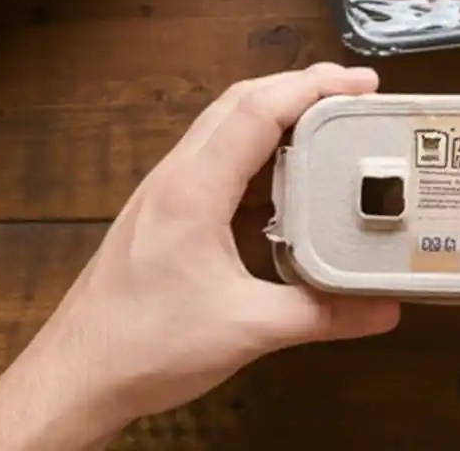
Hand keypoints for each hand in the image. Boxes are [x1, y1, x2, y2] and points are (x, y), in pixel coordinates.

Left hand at [0, 64, 399, 449]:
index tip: (363, 83)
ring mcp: (167, 194)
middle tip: (357, 95)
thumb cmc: (143, 347)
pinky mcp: (166, 214)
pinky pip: (219, 164)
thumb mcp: (247, 330)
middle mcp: (176, 177)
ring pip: (226, 129)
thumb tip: (383, 308)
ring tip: (332, 128)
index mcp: (193, 190)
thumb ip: (321, 315)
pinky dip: (261, 156)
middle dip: (301, 88)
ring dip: (279, 117)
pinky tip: (291, 183)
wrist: (77, 375)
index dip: (314, 86)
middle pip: (241, 103)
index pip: (257, 109)